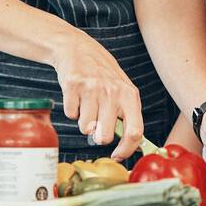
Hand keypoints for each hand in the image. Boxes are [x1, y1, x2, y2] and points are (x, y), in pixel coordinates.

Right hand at [49, 30, 143, 160]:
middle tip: (97, 122)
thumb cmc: (103, 76)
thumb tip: (128, 146)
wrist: (79, 49)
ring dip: (84, 121)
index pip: (135, 132)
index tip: (118, 156)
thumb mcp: (122, 92)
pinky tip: (77, 96)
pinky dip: (72, 110)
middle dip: (98, 135)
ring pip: (85, 128)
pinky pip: (70, 115)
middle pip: (106, 136)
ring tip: (87, 104)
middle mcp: (113, 92)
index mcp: (130, 96)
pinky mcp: (73, 85)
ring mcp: (93, 88)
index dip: (127, 150)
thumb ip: (126, 117)